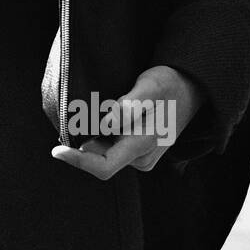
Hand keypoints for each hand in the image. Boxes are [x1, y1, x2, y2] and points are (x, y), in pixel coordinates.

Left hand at [50, 65, 204, 180]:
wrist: (192, 88)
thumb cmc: (170, 84)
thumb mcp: (151, 85)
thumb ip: (130, 105)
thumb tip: (108, 123)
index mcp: (143, 145)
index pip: (103, 166)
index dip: (78, 161)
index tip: (57, 150)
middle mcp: (142, 158)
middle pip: (99, 160)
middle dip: (83, 143)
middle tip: (79, 113)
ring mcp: (142, 158)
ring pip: (105, 154)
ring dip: (93, 137)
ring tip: (99, 110)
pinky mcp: (140, 153)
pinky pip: (112, 149)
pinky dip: (102, 136)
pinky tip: (105, 117)